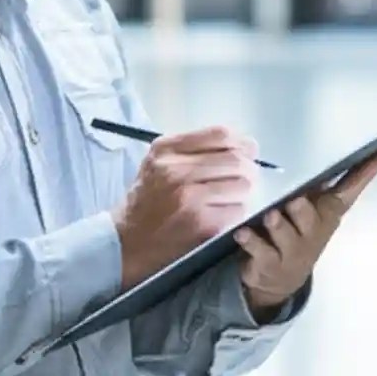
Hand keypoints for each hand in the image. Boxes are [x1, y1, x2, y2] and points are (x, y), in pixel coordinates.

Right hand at [111, 126, 258, 289]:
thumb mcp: (157, 162)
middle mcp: (177, 169)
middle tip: (250, 176)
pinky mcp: (200, 223)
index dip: (241, 142)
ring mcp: (189, 197)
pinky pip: (237, 210)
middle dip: (250, 168)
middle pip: (236, 159)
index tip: (248, 150)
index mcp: (167, 149)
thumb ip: (191, 149)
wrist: (126, 240)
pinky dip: (237, 211)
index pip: (220, 134)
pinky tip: (225, 213)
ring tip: (235, 196)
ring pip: (242, 185)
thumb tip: (240, 145)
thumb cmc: (146, 199)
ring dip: (245, 191)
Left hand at [234, 148, 376, 322]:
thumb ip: (328, 183)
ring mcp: (293, 250)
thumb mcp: (315, 208)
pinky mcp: (270, 264)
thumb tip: (352, 155)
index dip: (369, 168)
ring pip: (282, 229)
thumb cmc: (298, 231)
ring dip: (275, 223)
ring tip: (269, 218)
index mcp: (328, 212)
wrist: (279, 281)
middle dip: (301, 208)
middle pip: (310, 213)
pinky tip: (244, 232)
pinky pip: (258, 247)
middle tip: (295, 203)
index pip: (353, 185)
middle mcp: (314, 230)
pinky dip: (250, 239)